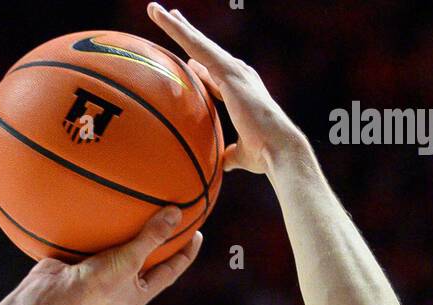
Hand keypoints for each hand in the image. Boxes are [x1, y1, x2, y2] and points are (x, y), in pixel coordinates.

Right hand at [26, 206, 202, 304]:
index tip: (197, 233)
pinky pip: (100, 242)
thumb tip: (176, 213)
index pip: (170, 273)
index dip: (186, 254)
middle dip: (161, 241)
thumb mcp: (129, 259)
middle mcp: (121, 288)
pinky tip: (106, 206)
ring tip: (143, 208)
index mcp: (137, 295)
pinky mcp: (84, 265)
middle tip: (175, 218)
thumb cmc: (93, 284)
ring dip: (132, 232)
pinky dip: (104, 227)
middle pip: (149, 262)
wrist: (51, 294)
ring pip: (123, 251)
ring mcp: (102, 277)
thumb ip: (153, 236)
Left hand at [147, 3, 301, 176]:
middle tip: (167, 15)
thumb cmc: (264, 156)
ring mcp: (233, 70)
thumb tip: (224, 162)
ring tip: (154, 10)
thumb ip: (232, 154)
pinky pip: (197, 46)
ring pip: (197, 42)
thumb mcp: (243, 154)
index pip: (214, 70)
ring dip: (175, 25)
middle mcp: (238, 74)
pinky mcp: (228, 72)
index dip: (200, 63)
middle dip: (186, 32)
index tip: (189, 59)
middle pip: (205, 49)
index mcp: (241, 89)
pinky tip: (165, 19)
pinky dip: (180, 32)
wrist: (278, 149)